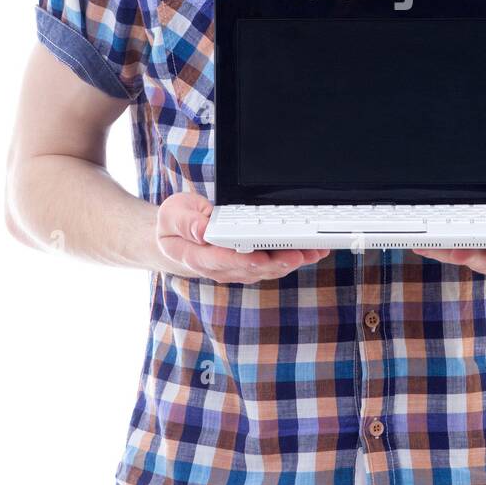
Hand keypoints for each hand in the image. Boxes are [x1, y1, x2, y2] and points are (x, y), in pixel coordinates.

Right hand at [156, 194, 329, 282]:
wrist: (176, 240)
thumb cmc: (175, 224)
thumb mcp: (172, 215)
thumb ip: (187, 223)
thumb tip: (203, 230)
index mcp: (197, 255)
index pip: (222, 260)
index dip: (244, 260)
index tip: (262, 256)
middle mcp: (220, 267)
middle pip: (252, 269)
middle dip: (277, 262)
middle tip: (298, 254)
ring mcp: (236, 269)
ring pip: (267, 270)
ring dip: (291, 261)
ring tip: (313, 251)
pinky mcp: (250, 265)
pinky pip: (273, 265)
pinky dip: (293, 257)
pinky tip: (311, 251)